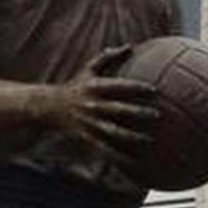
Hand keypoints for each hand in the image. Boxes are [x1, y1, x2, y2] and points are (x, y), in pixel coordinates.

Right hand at [42, 45, 160, 164]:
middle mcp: (92, 106)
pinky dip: (119, 157)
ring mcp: (89, 123)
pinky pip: (104, 149)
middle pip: (118, 110)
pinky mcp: (86, 138)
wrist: (50, 107)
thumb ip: (108, 57)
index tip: (153, 90)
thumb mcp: (88, 69)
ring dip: (131, 137)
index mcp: (95, 87)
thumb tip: (130, 46)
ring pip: (112, 132)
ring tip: (149, 140)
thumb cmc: (76, 85)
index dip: (136, 88)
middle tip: (157, 115)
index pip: (118, 86)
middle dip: (137, 113)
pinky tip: (134, 161)